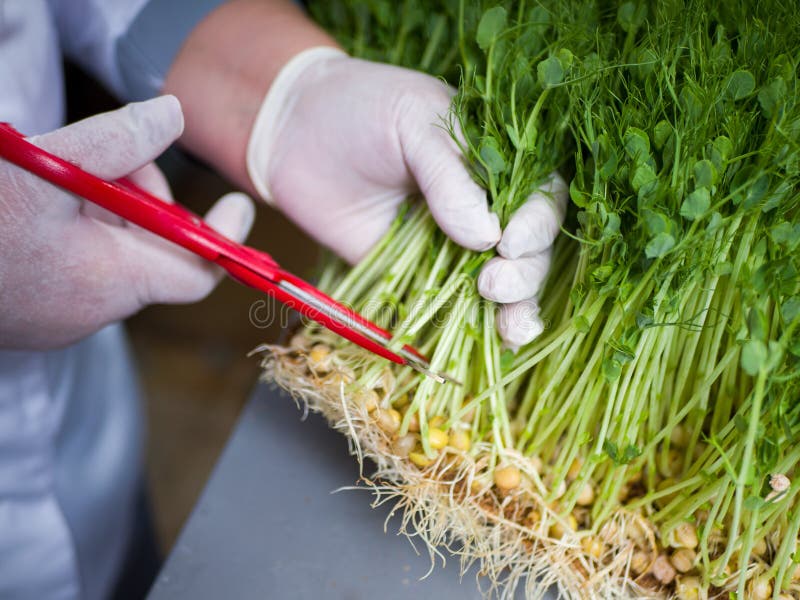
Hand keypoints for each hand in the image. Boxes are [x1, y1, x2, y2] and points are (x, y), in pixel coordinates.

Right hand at [0, 96, 254, 349]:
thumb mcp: (43, 166)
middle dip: (149, 198)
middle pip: (153, 253)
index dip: (224, 238)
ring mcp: (58, 314)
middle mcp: (92, 308)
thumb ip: (115, 141)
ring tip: (73, 167)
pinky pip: (76, 264)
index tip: (239, 204)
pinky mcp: (30, 309)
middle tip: (124, 155)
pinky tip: (48, 196)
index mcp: (111, 282)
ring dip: (109, 207)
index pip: (197, 273)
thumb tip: (171, 114)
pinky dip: (79, 227)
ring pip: (112, 254)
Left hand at [246, 49, 564, 348]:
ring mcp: (452, 245)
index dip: (537, 224)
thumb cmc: (360, 108)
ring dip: (516, 309)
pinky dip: (478, 327)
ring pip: (504, 284)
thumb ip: (449, 174)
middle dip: (525, 273)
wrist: (294, 132)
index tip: (512, 242)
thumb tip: (487, 234)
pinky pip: (454, 305)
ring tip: (510, 328)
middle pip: (530, 250)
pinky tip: (498, 342)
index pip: (539, 197)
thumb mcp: (412, 121)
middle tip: (494, 283)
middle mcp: (483, 207)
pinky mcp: (417, 275)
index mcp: (495, 162)